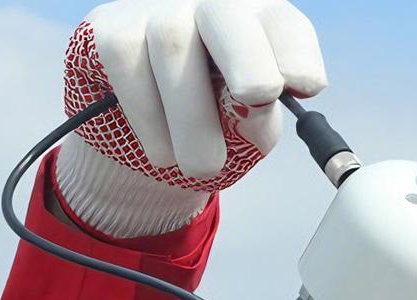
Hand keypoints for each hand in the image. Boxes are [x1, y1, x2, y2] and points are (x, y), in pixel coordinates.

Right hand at [57, 0, 326, 236]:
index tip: (305, 86)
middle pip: (226, 11)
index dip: (295, 51)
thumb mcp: (240, 132)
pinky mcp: (111, 29)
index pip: (283, 26)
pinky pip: (128, 63)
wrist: (138, 133)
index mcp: (258, 27)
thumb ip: (255, 121)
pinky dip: (148, 118)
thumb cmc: (204, 124)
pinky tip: (161, 148)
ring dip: (190, 119)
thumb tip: (258, 105)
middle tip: (259, 95)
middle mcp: (210, 5)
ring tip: (199, 165)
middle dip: (246, 55)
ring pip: (173, 45)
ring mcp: (156, 10)